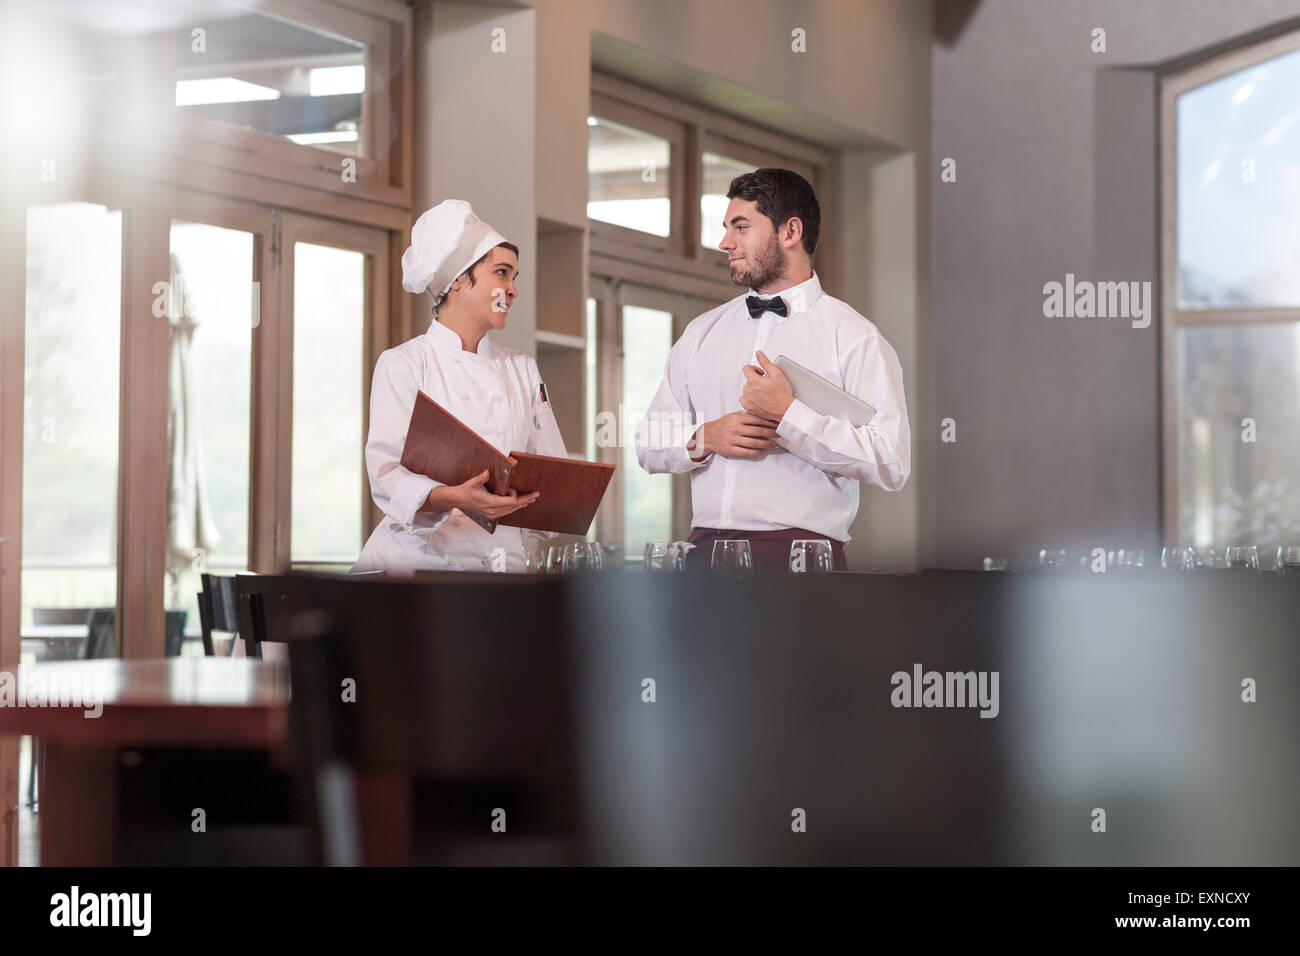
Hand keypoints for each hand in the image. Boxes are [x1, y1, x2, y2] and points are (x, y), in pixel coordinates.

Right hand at [425, 470, 539, 518]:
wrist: (457, 500)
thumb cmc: (465, 490)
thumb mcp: (473, 482)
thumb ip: (482, 477)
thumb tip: (488, 471)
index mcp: (490, 503)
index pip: (512, 502)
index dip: (523, 498)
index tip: (532, 494)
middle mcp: (493, 511)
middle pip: (514, 507)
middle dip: (526, 501)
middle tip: (535, 495)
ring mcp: (492, 514)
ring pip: (511, 510)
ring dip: (520, 504)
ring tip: (529, 499)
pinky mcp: (491, 514)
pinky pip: (506, 511)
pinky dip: (513, 506)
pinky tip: (518, 503)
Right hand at [690, 411, 780, 460]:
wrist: (708, 435)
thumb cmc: (723, 425)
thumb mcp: (733, 416)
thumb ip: (746, 416)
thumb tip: (763, 415)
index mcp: (737, 418)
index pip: (757, 419)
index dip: (769, 422)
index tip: (777, 423)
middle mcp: (735, 429)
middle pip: (757, 431)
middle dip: (771, 433)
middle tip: (779, 434)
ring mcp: (733, 440)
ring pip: (753, 443)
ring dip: (766, 444)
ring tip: (773, 444)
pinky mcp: (731, 450)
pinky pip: (746, 452)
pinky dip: (756, 452)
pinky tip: (762, 451)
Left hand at [740, 351, 794, 421]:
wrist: (784, 410)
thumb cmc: (782, 395)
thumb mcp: (776, 374)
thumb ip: (765, 362)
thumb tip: (759, 354)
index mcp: (753, 381)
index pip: (746, 368)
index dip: (754, 368)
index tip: (761, 373)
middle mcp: (748, 391)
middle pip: (747, 379)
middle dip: (756, 380)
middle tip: (766, 384)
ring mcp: (747, 400)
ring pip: (746, 390)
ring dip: (753, 389)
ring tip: (764, 392)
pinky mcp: (748, 408)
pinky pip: (744, 400)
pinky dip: (750, 398)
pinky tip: (759, 399)